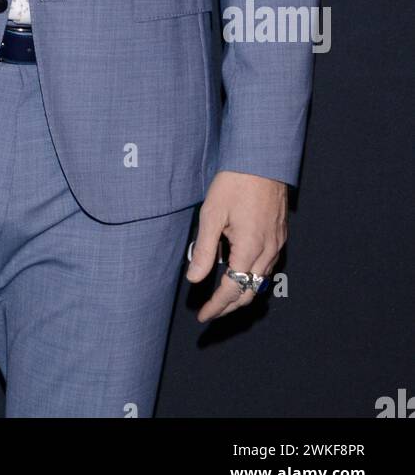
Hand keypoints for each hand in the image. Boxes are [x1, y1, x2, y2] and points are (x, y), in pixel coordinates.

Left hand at [185, 170, 286, 321]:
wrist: (263, 159)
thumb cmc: (235, 182)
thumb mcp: (212, 213)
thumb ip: (203, 249)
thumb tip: (194, 279)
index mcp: (250, 248)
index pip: (232, 289)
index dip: (216, 306)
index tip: (202, 316)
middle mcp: (268, 251)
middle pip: (249, 292)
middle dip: (229, 306)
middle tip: (210, 312)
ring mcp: (277, 244)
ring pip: (261, 281)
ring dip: (242, 293)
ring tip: (221, 297)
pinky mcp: (280, 235)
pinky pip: (268, 266)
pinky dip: (253, 277)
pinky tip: (240, 272)